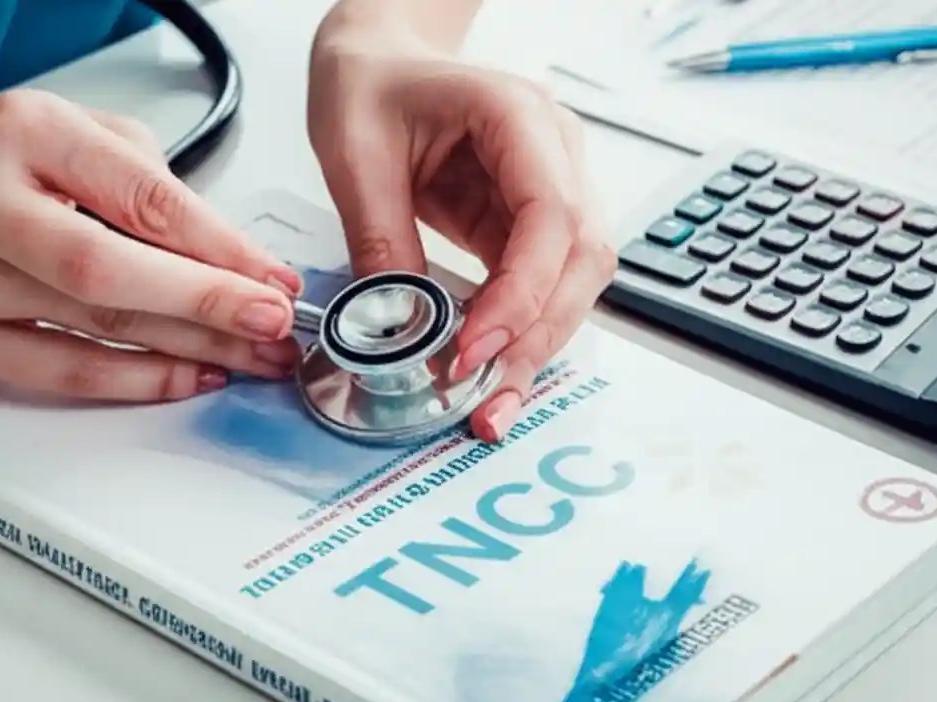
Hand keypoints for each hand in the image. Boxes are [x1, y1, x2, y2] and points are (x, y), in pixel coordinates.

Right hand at [0, 89, 302, 400]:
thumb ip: (154, 190)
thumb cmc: (5, 165)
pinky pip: (63, 373)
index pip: (141, 199)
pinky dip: (139, 379)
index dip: (221, 249)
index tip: (275, 280)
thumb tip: (237, 265)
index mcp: (22, 133)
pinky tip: (192, 375)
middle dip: (207, 305)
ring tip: (253, 356)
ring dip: (192, 348)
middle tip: (273, 326)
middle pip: (109, 271)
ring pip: (95, 327)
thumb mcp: (83, 137)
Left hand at [307, 28, 616, 441]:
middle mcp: (554, 154)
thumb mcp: (354, 153)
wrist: (378, 64)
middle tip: (487, 398)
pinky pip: (542, 287)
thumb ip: (380, 240)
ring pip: (575, 282)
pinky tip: (488, 370)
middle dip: (538, 337)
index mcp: (518, 115)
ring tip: (490, 402)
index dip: (521, 293)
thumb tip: (403, 328)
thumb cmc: (371, 85)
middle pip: (583, 259)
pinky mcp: (528, 225)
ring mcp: (551, 189)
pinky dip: (520, 334)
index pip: (551, 217)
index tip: (471, 349)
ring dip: (537, 346)